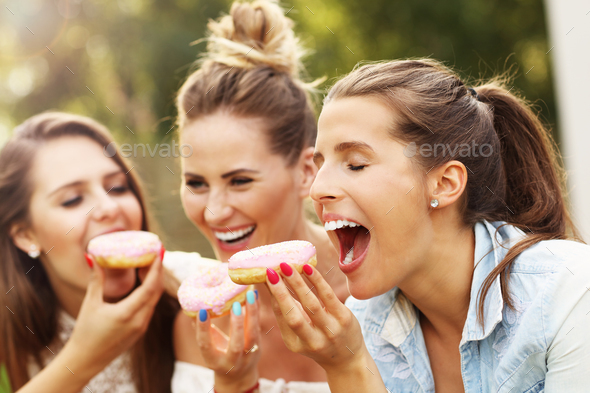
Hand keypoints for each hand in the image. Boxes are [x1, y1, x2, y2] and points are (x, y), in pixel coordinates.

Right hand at [66, 250, 164, 376]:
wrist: (85, 361)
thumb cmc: (85, 333)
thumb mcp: (90, 304)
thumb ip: (96, 280)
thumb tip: (94, 257)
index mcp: (127, 314)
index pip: (149, 287)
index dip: (156, 270)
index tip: (158, 254)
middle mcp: (139, 321)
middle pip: (156, 292)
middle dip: (157, 272)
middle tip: (154, 255)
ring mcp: (142, 327)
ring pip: (154, 300)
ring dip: (154, 282)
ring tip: (149, 266)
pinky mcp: (140, 330)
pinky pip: (150, 308)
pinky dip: (150, 293)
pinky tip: (144, 284)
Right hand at [196, 291, 260, 392]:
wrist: (238, 376)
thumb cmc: (218, 355)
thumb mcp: (208, 347)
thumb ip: (203, 330)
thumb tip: (190, 307)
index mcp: (213, 361)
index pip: (206, 345)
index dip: (203, 329)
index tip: (202, 310)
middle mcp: (232, 361)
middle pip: (236, 345)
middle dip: (236, 325)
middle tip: (235, 304)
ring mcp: (247, 356)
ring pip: (252, 335)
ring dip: (251, 314)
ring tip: (249, 295)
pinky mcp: (258, 348)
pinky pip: (259, 327)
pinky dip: (257, 311)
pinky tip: (255, 295)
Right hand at [265, 263, 386, 391]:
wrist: (347, 358)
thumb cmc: (317, 340)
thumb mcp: (298, 334)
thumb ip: (285, 312)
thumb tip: (272, 284)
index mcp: (296, 344)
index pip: (283, 317)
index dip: (274, 296)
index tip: (267, 277)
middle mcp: (313, 340)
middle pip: (294, 315)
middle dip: (281, 292)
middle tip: (272, 271)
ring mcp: (331, 330)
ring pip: (311, 304)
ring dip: (298, 283)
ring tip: (288, 266)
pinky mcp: (345, 319)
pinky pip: (329, 296)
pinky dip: (317, 281)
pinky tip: (308, 268)